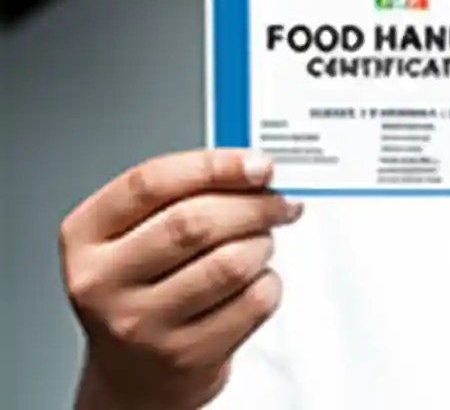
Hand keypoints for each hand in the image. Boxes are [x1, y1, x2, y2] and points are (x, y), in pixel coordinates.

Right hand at [59, 149, 302, 409]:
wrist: (135, 371)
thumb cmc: (142, 287)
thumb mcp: (133, 234)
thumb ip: (181, 193)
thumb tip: (252, 168)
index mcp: (85, 237)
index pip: (150, 183)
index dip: (213, 166)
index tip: (258, 164)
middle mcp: (103, 282)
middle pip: (194, 223)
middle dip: (253, 205)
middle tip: (278, 202)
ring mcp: (142, 324)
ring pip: (231, 263)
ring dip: (263, 244)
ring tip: (262, 242)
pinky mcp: (185, 356)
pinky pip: (253, 302)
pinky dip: (269, 282)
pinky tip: (255, 281)